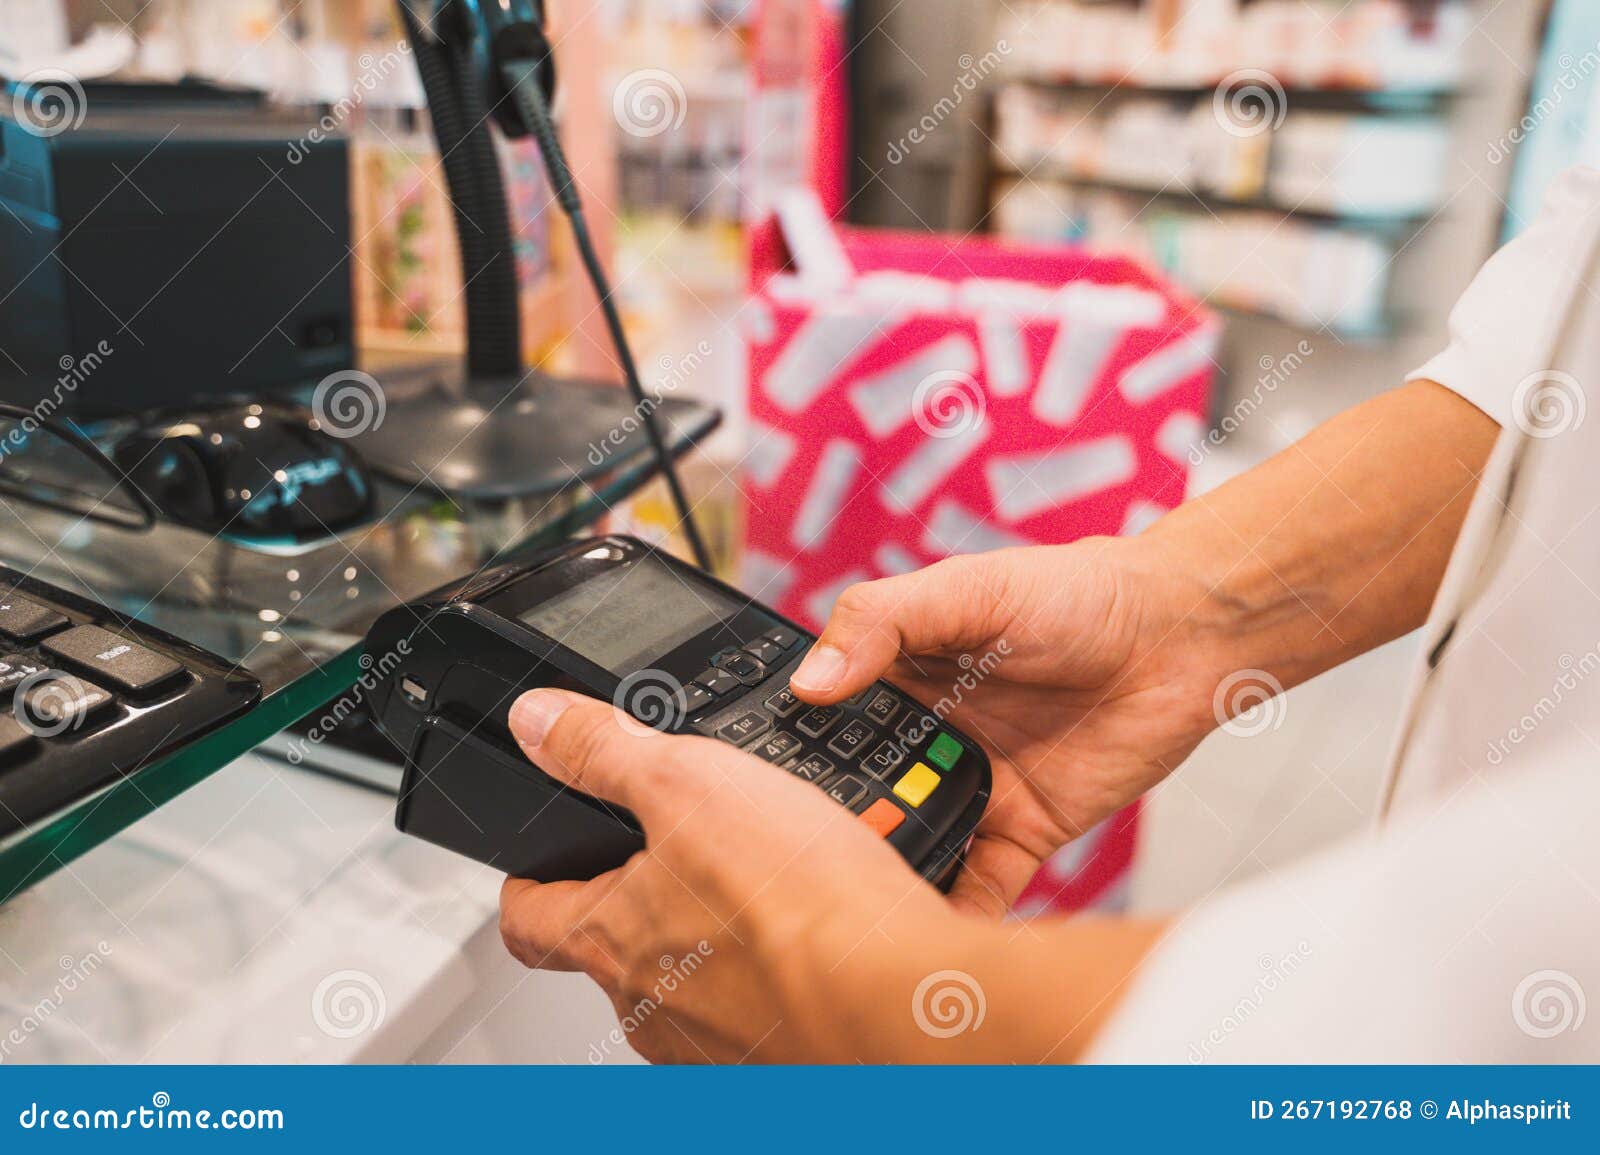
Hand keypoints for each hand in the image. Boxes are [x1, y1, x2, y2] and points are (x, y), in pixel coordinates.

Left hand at [498, 688, 974, 1063]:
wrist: (897, 996)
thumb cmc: (799, 905)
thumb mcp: (689, 782)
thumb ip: (604, 750)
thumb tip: (540, 722)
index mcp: (611, 939)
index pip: (529, 919)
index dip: (531, 881)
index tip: (541, 864)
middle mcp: (653, 1007)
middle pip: (618, 950)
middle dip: (646, 902)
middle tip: (685, 857)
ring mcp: (716, 1043)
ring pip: (694, 982)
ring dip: (718, 938)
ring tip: (768, 887)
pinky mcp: (780, 1056)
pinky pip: (762, 1008)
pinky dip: (778, 970)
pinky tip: (817, 932)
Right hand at [790, 538, 1222, 916]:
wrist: (1182, 636)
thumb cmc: (1077, 593)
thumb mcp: (965, 589)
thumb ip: (882, 623)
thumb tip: (810, 682)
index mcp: (901, 674)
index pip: (828, 720)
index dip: (793, 752)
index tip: (755, 792)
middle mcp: (928, 735)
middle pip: (861, 793)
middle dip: (834, 827)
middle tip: (796, 866)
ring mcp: (974, 786)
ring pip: (911, 842)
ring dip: (886, 871)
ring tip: (843, 909)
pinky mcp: (1023, 830)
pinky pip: (979, 884)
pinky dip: (956, 914)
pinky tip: (926, 940)